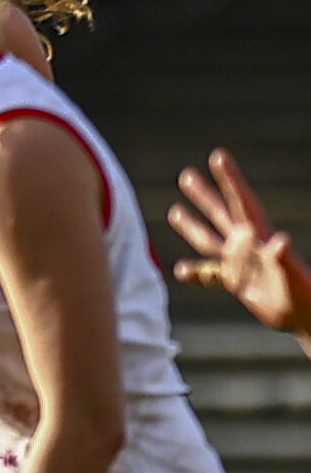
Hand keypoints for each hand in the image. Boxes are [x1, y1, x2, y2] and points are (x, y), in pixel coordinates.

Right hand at [169, 148, 310, 334]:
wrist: (305, 316)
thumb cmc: (305, 295)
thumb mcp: (296, 276)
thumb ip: (285, 259)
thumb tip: (280, 241)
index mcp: (260, 237)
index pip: (242, 202)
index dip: (230, 179)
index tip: (218, 156)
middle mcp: (247, 246)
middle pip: (221, 215)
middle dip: (204, 195)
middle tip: (186, 175)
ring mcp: (240, 264)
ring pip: (210, 240)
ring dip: (192, 227)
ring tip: (175, 211)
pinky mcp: (236, 283)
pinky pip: (211, 275)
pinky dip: (196, 273)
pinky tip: (181, 271)